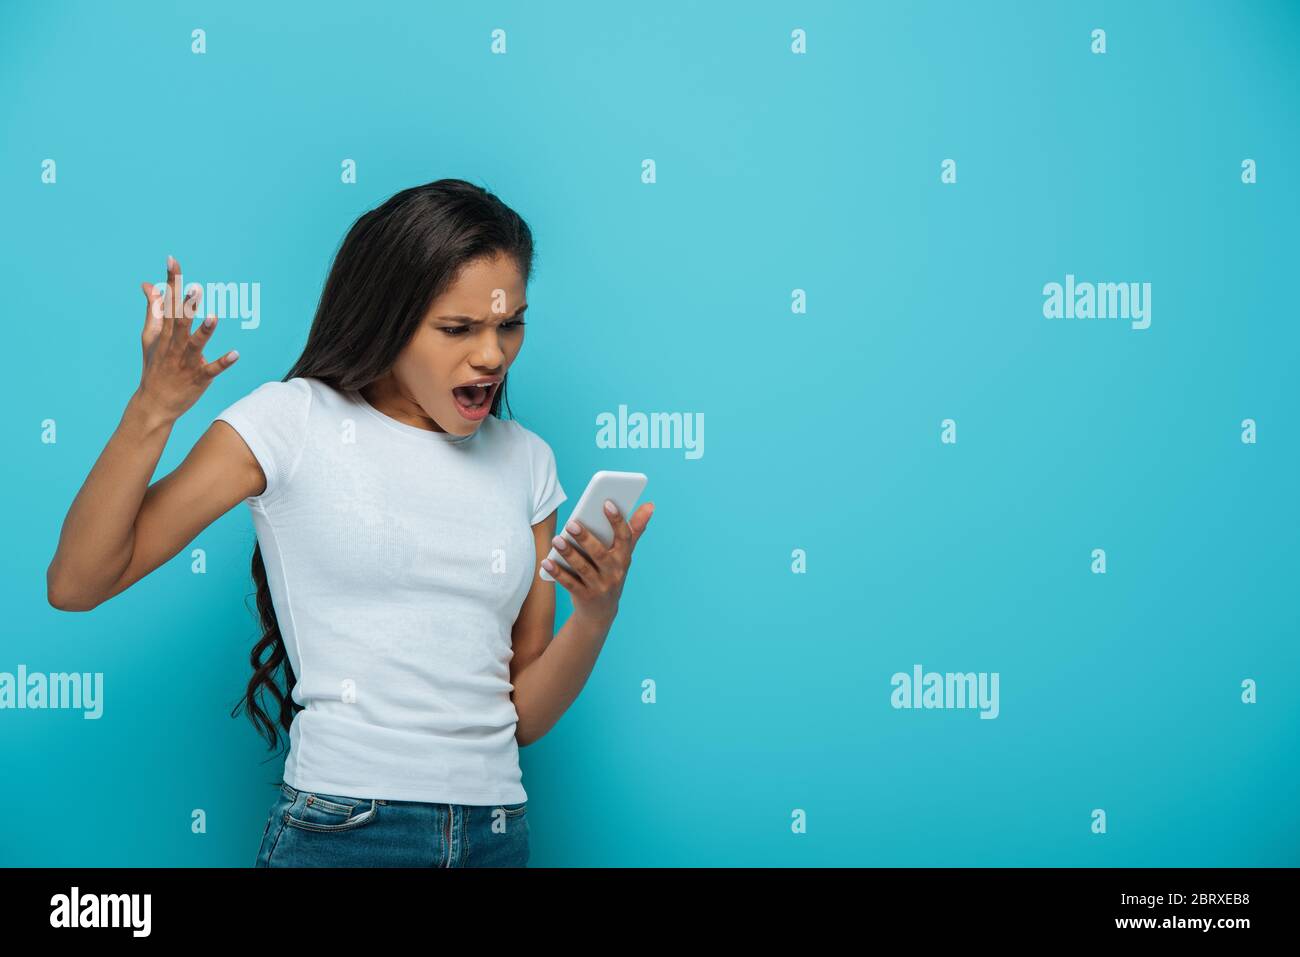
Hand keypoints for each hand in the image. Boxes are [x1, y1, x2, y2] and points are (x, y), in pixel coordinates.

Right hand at [135, 255, 238, 422]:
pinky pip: (212, 369)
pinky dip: (223, 362)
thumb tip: (149, 285)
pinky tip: (236, 354)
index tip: (172, 260)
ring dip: (204, 331)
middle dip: (186, 306)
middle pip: (180, 322)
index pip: (167, 303)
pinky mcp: (199, 378)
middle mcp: (173, 345)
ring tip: (214, 317)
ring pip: (195, 344)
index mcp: (164, 334)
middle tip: (194, 288)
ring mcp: (186, 362)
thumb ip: (154, 310)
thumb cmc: (155, 367)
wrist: (154, 403)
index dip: (171, 282)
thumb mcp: (150, 337)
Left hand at [543, 500, 653, 626]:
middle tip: (571, 523)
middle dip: (586, 538)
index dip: (617, 520)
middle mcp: (614, 573)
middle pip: (600, 554)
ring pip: (583, 568)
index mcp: (624, 558)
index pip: (624, 537)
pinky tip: (546, 562)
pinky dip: (558, 573)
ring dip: (569, 554)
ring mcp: (600, 586)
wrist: (602, 612)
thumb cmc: (611, 573)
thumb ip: (634, 529)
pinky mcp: (584, 597)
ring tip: (557, 539)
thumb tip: (650, 505)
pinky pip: (570, 584)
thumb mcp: (624, 555)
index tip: (607, 503)